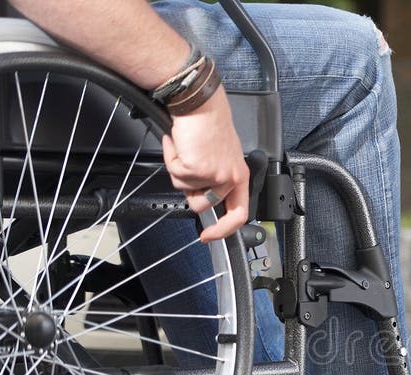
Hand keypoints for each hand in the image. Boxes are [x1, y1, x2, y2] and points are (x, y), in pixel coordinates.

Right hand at [161, 86, 248, 242]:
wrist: (199, 104)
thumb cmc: (208, 124)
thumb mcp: (220, 158)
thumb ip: (215, 180)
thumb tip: (201, 198)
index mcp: (239, 176)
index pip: (238, 214)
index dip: (223, 230)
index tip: (208, 235)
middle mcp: (230, 178)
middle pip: (203, 205)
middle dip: (188, 191)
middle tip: (186, 168)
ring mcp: (214, 175)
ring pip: (185, 190)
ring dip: (178, 171)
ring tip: (186, 150)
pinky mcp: (197, 169)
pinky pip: (175, 174)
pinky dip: (171, 158)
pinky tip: (179, 143)